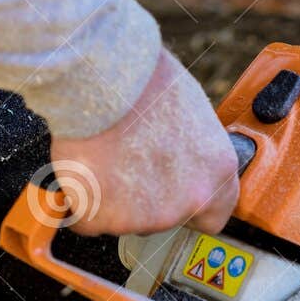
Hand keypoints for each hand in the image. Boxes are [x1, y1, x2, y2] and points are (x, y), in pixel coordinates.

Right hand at [50, 49, 238, 236]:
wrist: (100, 80)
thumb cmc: (143, 82)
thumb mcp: (192, 114)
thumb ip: (193, 153)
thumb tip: (181, 159)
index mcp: (218, 171)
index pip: (214, 216)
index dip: (190, 208)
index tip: (172, 197)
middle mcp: (190, 199)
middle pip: (165, 219)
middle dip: (146, 201)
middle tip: (127, 165)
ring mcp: (149, 215)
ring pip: (126, 221)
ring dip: (113, 200)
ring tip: (105, 158)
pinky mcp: (106, 218)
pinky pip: (89, 219)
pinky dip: (82, 201)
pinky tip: (84, 168)